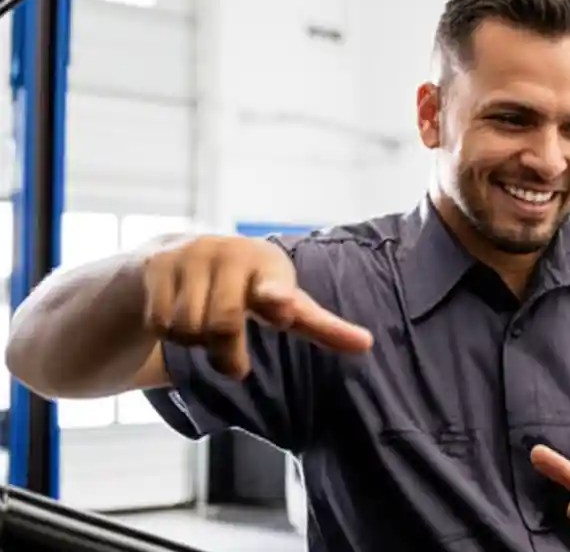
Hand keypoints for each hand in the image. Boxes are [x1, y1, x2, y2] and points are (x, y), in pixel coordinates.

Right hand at [142, 235, 372, 378]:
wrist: (175, 258)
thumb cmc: (246, 288)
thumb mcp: (281, 302)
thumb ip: (320, 324)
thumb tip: (367, 344)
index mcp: (270, 264)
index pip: (274, 286)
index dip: (276, 297)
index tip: (281, 307)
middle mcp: (232, 252)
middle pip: (221, 325)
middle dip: (225, 354)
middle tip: (233, 363)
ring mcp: (191, 254)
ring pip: (189, 328)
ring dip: (195, 342)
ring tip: (203, 325)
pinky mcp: (156, 264)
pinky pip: (160, 323)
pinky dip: (168, 333)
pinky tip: (176, 313)